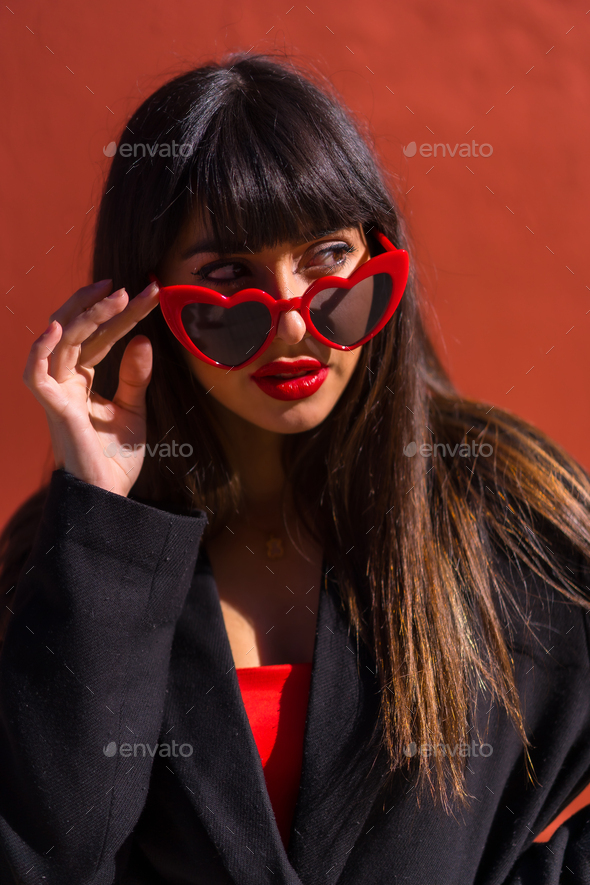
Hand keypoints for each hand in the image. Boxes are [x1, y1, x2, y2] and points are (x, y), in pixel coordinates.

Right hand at [23, 278, 160, 496]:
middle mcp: (65, 380)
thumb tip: (143, 339)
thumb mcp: (133, 409)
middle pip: (79, 330)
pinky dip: (41, 350)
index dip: (124, 314)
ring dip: (85, 315)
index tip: (151, 293)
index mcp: (81, 379)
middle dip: (102, 305)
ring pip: (61, 341)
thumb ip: (135, 376)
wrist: (109, 494)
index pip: (102, 336)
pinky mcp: (52, 408)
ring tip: (115, 295)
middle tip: (131, 286)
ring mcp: (56, 393)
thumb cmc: (115, 457)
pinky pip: (35, 374)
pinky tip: (58, 329)